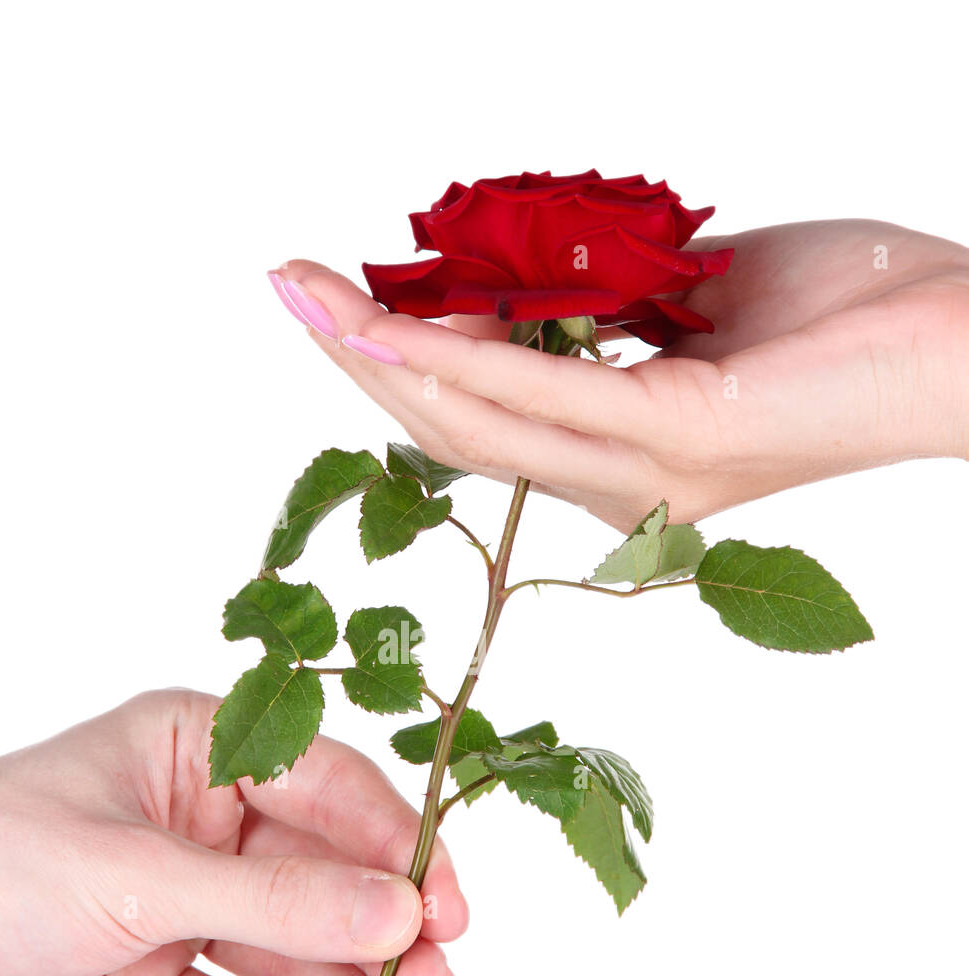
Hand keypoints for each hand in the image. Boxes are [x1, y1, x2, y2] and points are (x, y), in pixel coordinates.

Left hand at [0, 690, 465, 975]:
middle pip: (318, 877)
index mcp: (194, 749)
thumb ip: (276, 900)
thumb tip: (399, 912)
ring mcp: (172, 903)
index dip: (394, 847)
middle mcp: (194, 822)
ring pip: (282, 951)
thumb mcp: (139, 877)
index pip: (325, 787)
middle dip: (380, 938)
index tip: (447, 907)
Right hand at [271, 220, 968, 531]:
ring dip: (377, 355)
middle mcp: (621, 487)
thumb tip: (530, 281)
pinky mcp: (680, 437)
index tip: (330, 296)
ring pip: (477, 424)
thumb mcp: (699, 300)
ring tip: (302, 292)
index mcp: (624, 458)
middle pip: (455, 431)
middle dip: (355, 358)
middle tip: (282, 283)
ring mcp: (646, 472)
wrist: (968, 344)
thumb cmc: (855, 317)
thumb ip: (609, 309)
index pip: (483, 418)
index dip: (395, 363)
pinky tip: (389, 323)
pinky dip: (456, 356)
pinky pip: (541, 396)